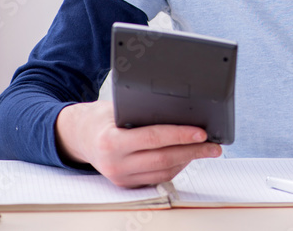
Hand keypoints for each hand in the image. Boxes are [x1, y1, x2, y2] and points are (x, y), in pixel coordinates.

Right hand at [55, 100, 221, 187]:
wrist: (77, 137)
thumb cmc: (100, 118)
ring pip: (163, 172)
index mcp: (111, 142)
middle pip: (163, 159)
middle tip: (214, 145)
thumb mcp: (117, 108)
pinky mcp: (126, 184)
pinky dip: (176, 167)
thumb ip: (142, 112)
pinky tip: (187, 155)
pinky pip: (157, 178)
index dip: (180, 135)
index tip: (202, 132)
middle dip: (193, 151)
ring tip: (206, 149)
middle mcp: (115, 163)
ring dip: (188, 160)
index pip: (154, 138)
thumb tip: (179, 110)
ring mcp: (120, 177)